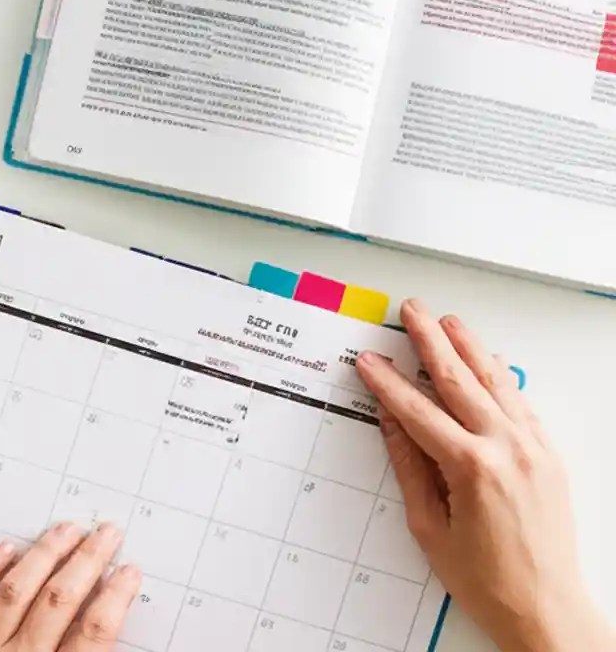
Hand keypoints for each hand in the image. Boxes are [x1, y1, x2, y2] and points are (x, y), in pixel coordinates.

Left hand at [0, 522, 140, 651]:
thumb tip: (103, 641)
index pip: (93, 634)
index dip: (116, 598)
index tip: (130, 573)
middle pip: (58, 601)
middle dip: (87, 561)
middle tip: (108, 533)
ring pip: (13, 592)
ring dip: (43, 555)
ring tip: (65, 530)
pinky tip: (3, 550)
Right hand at [357, 300, 612, 651]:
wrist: (545, 606)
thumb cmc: (486, 579)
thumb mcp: (429, 526)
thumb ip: (411, 467)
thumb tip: (392, 424)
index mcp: (472, 468)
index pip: (417, 411)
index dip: (387, 383)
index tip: (368, 361)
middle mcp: (508, 449)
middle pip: (458, 380)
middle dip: (430, 341)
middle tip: (411, 312)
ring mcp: (534, 449)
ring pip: (495, 382)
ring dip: (469, 348)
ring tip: (448, 321)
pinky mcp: (549, 455)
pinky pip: (521, 403)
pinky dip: (501, 378)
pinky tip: (488, 362)